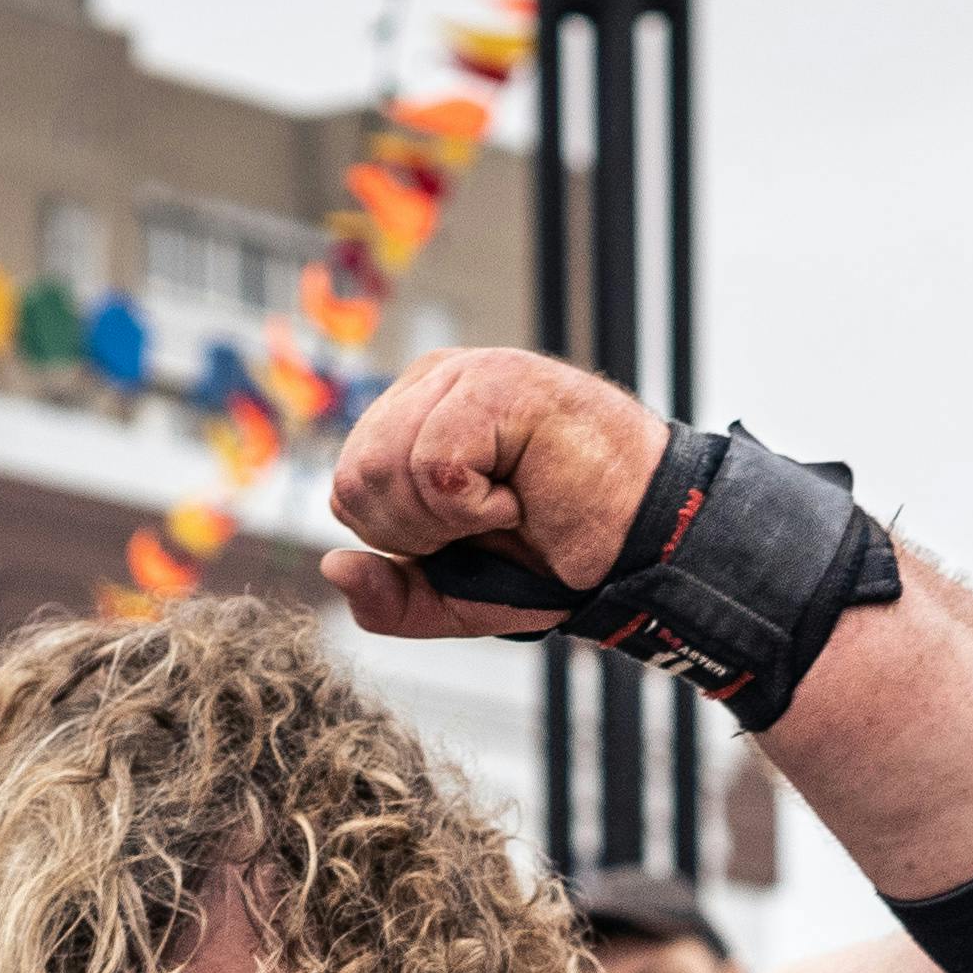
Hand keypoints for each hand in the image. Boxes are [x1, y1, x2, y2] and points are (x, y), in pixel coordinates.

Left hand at [320, 349, 673, 642]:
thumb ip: (391, 597)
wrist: (639, 545)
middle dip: (414, 531)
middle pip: (353, 479)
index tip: (468, 532)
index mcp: (412, 416)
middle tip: (486, 522)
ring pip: (382, 469)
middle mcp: (430, 384)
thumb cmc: (556, 555)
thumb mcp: (456, 594)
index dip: (400, 537)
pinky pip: (430, 466)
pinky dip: (475, 506)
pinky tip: (520, 491)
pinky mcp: (492, 383)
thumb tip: (333, 567)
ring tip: (506, 503)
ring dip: (447, 519)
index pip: (348, 487)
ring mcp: (461, 375)